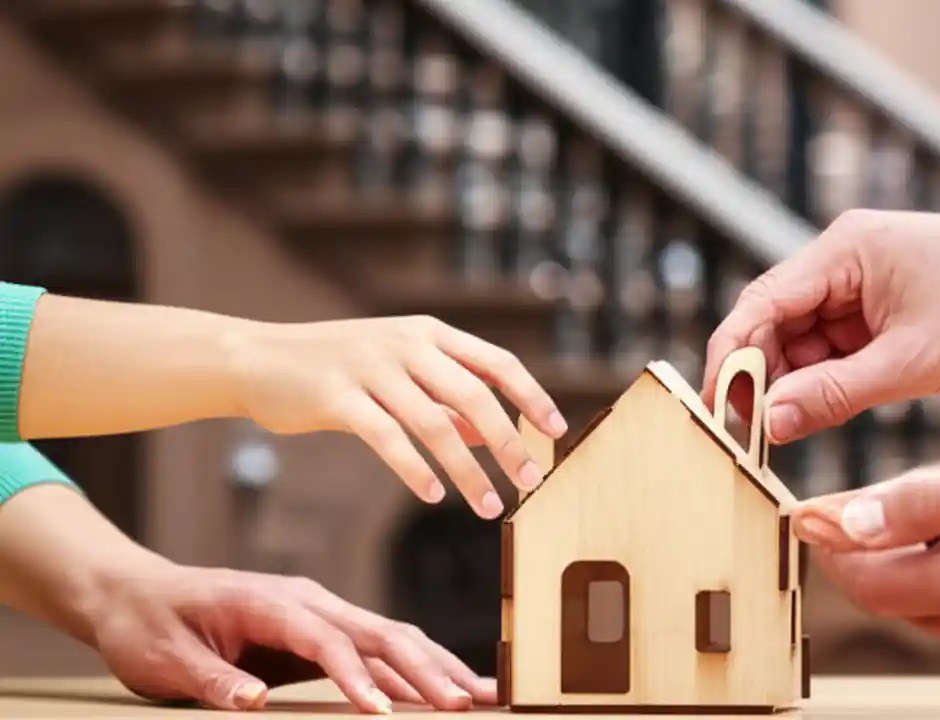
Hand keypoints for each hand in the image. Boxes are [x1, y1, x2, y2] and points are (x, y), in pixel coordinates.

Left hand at [90, 558, 491, 713]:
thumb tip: (253, 701)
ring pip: (392, 637)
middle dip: (426, 669)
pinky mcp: (323, 631)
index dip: (359, 676)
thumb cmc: (150, 625)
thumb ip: (211, 679)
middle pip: (379, 632)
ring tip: (480, 695)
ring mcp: (320, 613)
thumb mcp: (164, 659)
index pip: (327, 640)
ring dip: (436, 666)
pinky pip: (378, 649)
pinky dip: (417, 668)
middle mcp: (307, 601)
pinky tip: (446, 687)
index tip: (385, 712)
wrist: (138, 594)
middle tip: (466, 704)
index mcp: (271, 602)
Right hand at [227, 316, 567, 517]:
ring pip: (435, 424)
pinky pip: (387, 437)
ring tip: (490, 507)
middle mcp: (406, 344)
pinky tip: (434, 496)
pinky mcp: (337, 397)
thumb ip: (446, 397)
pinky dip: (415, 469)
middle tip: (531, 483)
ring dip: (468, 471)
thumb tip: (494, 433)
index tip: (558, 431)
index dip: (531, 396)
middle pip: (474, 396)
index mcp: (429, 334)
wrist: (257, 359)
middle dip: (509, 444)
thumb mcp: (399, 371)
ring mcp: (370, 368)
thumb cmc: (338, 369)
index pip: (497, 362)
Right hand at [701, 208, 939, 443]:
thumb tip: (771, 420)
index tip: (718, 409)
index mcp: (844, 253)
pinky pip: (838, 352)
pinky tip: (823, 415)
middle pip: (775, 324)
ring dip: (794, 386)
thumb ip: (837, 393)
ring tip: (788, 433)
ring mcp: (865, 289)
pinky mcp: (886, 314)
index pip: (761, 305)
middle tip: (754, 435)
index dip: (731, 358)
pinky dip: (828, 385)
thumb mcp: (915, 360)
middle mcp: (845, 264)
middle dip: (760, 377)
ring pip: (804, 344)